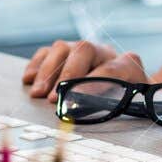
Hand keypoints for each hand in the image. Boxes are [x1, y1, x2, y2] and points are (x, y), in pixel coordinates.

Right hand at [21, 39, 146, 98]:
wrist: (130, 89)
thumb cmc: (128, 101)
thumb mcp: (133, 107)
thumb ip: (124, 108)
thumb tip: (97, 114)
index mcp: (127, 65)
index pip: (112, 68)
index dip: (93, 83)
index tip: (75, 99)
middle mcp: (104, 52)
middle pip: (85, 49)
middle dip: (66, 74)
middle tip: (52, 99)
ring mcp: (82, 49)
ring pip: (63, 47)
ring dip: (48, 71)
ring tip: (37, 94)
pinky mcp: (65, 53)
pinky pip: (47, 51)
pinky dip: (37, 64)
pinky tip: (29, 79)